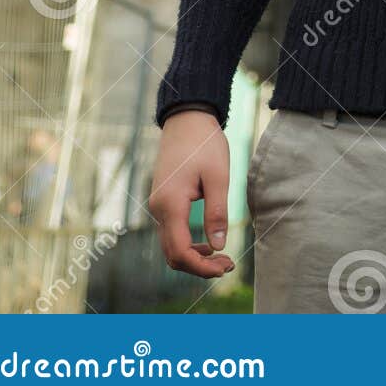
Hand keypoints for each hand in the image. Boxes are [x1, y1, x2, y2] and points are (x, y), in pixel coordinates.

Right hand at [149, 110, 235, 277]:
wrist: (186, 118)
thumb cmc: (204, 143)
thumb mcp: (218, 175)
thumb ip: (217, 211)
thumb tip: (218, 246)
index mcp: (170, 204)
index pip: (181, 251)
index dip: (202, 266)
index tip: (225, 266)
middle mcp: (158, 208)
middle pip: (173, 254)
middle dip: (199, 266)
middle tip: (227, 264)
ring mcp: (158, 205)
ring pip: (170, 246)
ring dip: (193, 256)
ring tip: (221, 256)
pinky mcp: (163, 201)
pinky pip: (171, 233)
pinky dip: (188, 244)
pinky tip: (208, 241)